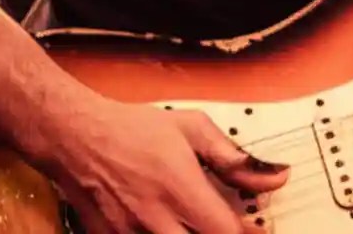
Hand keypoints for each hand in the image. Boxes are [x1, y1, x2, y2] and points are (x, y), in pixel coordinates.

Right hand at [41, 100, 289, 232]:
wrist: (75, 138)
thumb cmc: (135, 129)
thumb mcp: (192, 129)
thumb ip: (236, 158)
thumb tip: (277, 177)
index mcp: (180, 188)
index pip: (225, 231)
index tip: (256, 229)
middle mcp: (155, 218)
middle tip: (226, 227)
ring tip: (196, 224)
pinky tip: (171, 227)